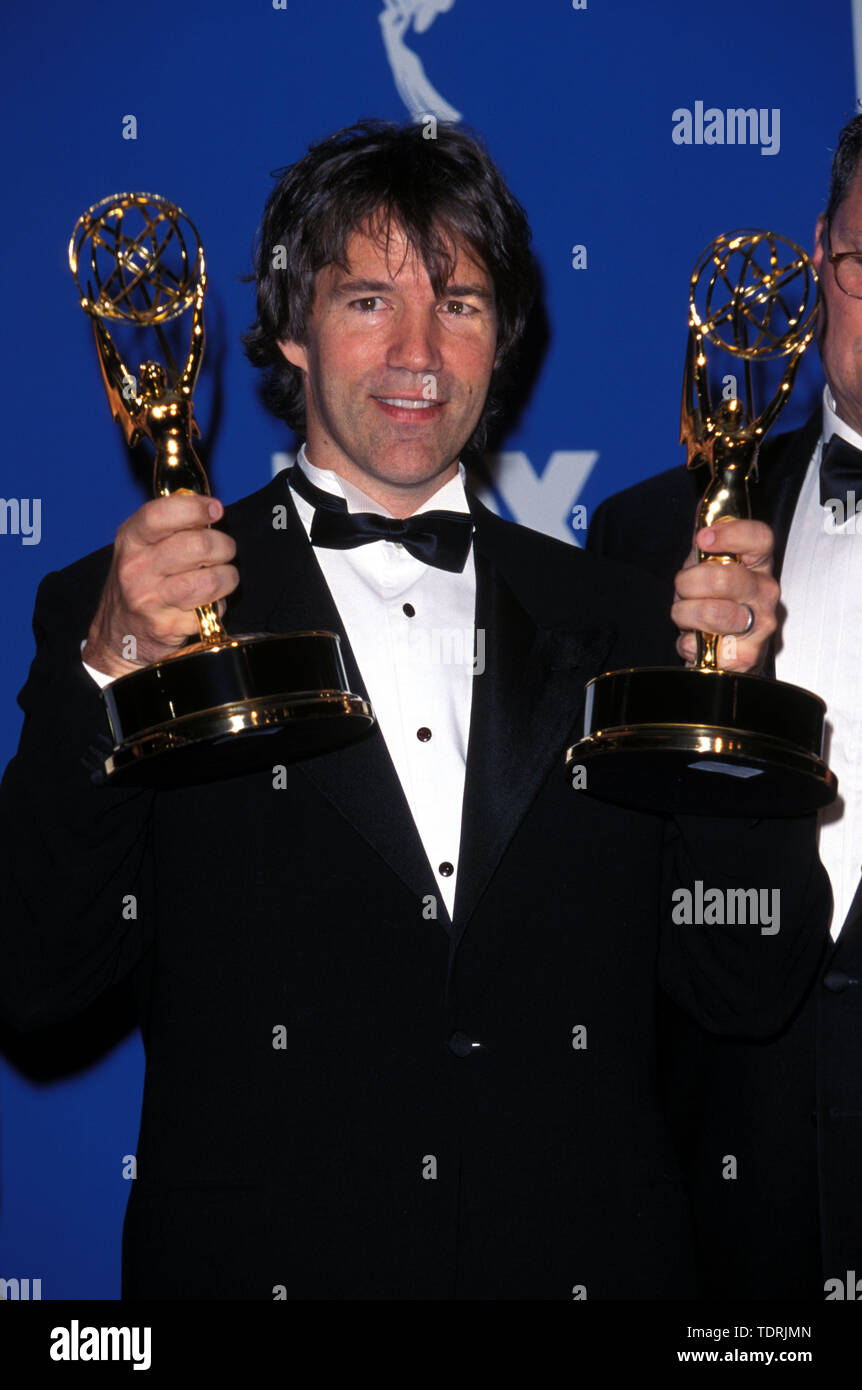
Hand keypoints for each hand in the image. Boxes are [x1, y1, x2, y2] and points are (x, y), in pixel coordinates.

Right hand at [81, 494, 238, 677]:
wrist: (119, 634)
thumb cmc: (140, 583)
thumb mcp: (141, 548)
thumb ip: (171, 527)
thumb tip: (210, 510)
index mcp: (131, 540)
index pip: (162, 514)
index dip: (195, 508)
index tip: (215, 509)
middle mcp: (137, 569)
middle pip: (197, 546)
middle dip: (223, 546)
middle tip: (224, 551)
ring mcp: (151, 600)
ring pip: (210, 580)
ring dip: (227, 577)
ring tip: (222, 577)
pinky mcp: (168, 627)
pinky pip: (212, 610)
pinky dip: (218, 605)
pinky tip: (207, 603)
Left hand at [671, 519, 778, 672]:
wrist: (725, 652)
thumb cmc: (717, 602)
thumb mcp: (708, 565)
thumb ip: (706, 537)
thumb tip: (703, 502)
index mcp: (759, 564)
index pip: (760, 538)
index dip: (730, 535)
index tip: (703, 538)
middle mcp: (766, 592)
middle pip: (724, 578)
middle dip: (689, 583)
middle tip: (685, 589)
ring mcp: (761, 625)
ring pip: (711, 612)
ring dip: (685, 613)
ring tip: (689, 616)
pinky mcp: (747, 656)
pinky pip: (701, 644)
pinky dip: (688, 642)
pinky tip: (697, 639)